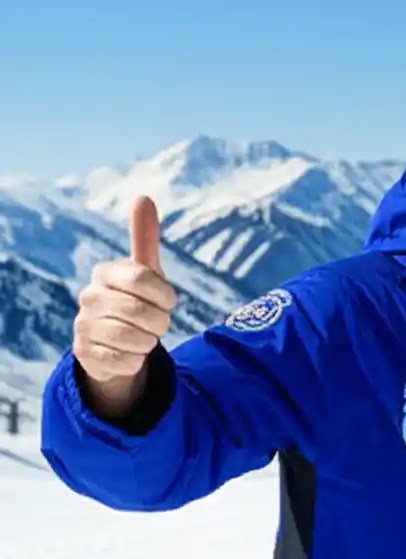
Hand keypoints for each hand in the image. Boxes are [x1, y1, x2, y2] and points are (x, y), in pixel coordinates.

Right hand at [72, 196, 176, 416]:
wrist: (114, 342)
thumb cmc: (136, 300)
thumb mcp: (145, 272)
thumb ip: (144, 239)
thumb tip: (143, 197)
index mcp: (105, 273)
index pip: (142, 278)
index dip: (164, 294)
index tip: (168, 301)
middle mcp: (88, 297)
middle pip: (141, 312)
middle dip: (159, 321)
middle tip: (158, 322)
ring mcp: (83, 326)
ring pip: (133, 339)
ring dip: (149, 341)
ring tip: (145, 337)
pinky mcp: (84, 354)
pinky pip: (125, 361)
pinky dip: (137, 360)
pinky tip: (131, 353)